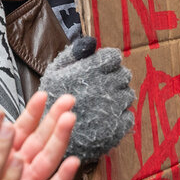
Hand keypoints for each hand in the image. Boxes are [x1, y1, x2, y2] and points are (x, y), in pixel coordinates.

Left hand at [3, 91, 81, 179]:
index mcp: (4, 154)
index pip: (22, 128)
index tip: (43, 95)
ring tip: (69, 120)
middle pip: (41, 139)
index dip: (33, 112)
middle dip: (55, 119)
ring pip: (48, 158)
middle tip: (68, 101)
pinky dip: (62, 178)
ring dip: (60, 139)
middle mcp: (19, 167)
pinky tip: (73, 162)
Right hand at [39, 36, 134, 162]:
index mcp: (90, 71)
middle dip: (115, 77)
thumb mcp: (54, 73)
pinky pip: (129, 116)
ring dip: (118, 96)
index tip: (102, 68)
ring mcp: (112, 108)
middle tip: (103, 86)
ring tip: (103, 103)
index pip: (114, 57)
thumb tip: (91, 41)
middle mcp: (104, 87)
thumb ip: (73, 55)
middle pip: (124, 74)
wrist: (50, 138)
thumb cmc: (50, 104)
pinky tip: (106, 117)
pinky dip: (120, 116)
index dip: (108, 61)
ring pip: (128, 95)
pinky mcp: (116, 128)